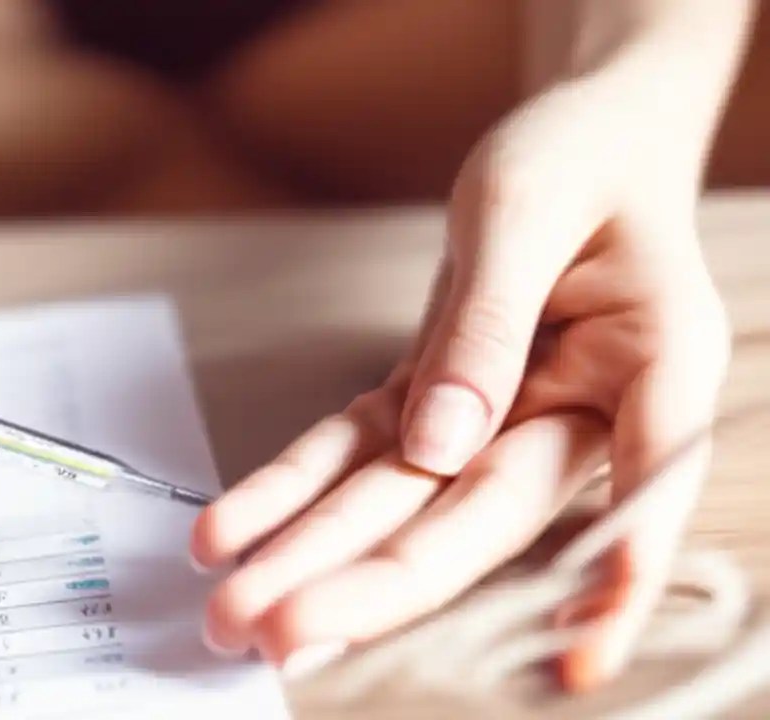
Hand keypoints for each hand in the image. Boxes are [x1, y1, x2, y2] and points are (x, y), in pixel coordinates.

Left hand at [190, 70, 730, 688]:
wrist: (575, 144)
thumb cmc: (577, 160)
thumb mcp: (525, 213)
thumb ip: (489, 329)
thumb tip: (441, 448)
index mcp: (649, 365)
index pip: (645, 481)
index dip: (615, 573)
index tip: (577, 654)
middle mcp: (577, 416)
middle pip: (475, 517)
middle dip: (374, 584)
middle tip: (282, 633)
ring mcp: (497, 421)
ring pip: (397, 502)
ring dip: (308, 556)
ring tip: (232, 607)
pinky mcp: (433, 406)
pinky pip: (353, 453)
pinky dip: (288, 490)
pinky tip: (231, 528)